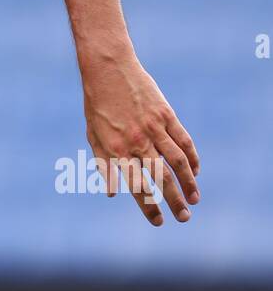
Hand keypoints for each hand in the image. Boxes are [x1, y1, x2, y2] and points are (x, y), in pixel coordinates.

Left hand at [82, 55, 199, 226]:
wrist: (107, 68)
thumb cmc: (97, 104)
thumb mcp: (93, 135)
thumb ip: (103, 165)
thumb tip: (111, 194)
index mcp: (116, 150)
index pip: (137, 186)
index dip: (149, 207)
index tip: (159, 222)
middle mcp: (136, 142)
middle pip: (161, 178)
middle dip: (174, 201)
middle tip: (184, 217)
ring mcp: (153, 127)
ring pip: (177, 161)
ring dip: (189, 182)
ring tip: (195, 198)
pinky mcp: (166, 114)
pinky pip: (183, 140)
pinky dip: (192, 157)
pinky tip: (196, 170)